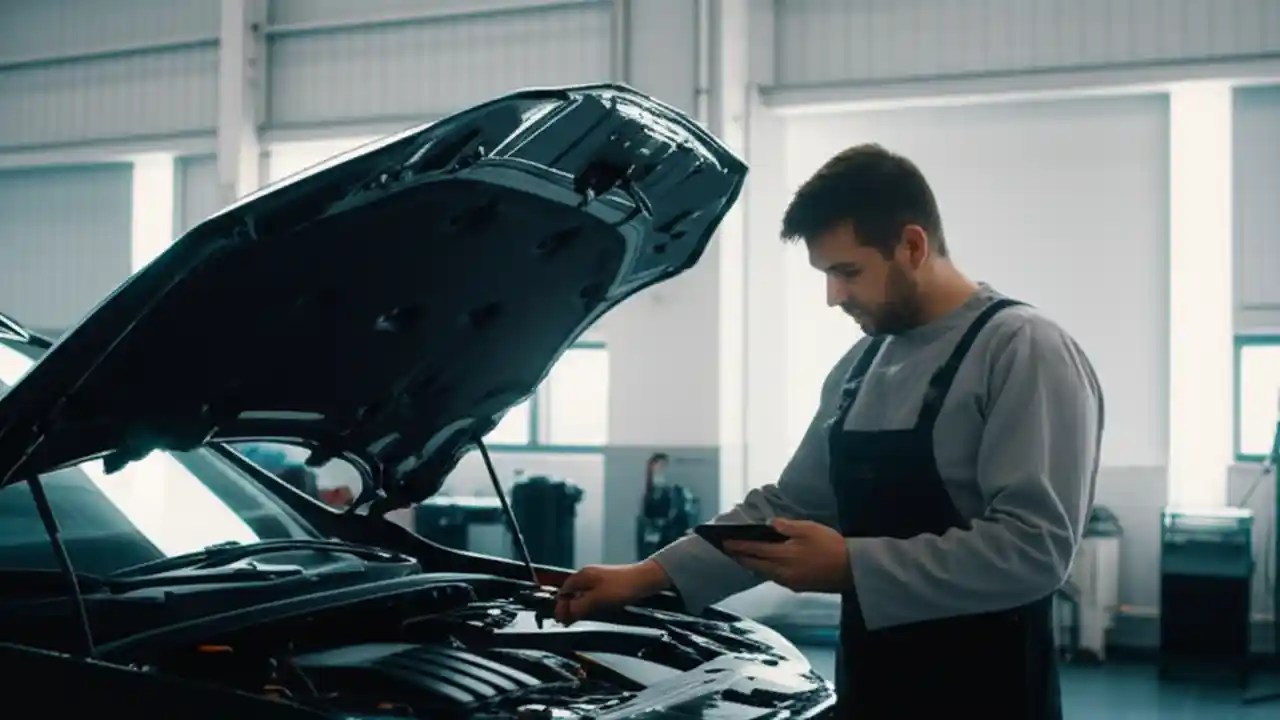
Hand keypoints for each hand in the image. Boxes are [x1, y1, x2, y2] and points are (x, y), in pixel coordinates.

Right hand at [553, 559, 671, 625]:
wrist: (645, 580)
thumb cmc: (622, 587)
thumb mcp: (597, 600)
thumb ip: (579, 606)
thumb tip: (565, 614)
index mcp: (583, 576)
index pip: (563, 591)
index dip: (561, 606)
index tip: (561, 619)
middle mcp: (588, 575)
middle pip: (572, 593)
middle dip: (569, 607)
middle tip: (569, 621)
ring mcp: (598, 579)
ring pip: (583, 595)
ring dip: (580, 607)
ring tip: (579, 619)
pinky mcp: (608, 585)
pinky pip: (593, 596)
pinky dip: (590, 605)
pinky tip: (594, 612)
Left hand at [722, 518, 851, 592]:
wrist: (852, 570)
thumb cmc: (831, 546)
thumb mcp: (809, 529)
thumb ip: (786, 527)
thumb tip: (769, 525)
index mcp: (783, 556)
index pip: (753, 550)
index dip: (737, 546)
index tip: (723, 541)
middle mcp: (782, 572)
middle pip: (755, 564)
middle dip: (740, 557)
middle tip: (728, 550)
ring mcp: (790, 582)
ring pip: (764, 573)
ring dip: (752, 564)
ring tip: (743, 556)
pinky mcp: (798, 587)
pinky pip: (775, 578)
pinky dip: (766, 570)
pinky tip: (766, 565)